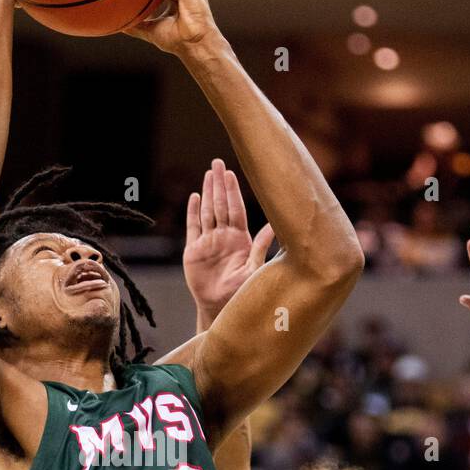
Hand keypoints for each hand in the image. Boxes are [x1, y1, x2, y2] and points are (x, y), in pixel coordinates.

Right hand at [184, 159, 273, 324]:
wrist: (220, 307)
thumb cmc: (241, 291)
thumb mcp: (254, 267)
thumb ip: (262, 246)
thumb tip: (276, 225)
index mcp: (240, 238)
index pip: (235, 209)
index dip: (232, 192)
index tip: (231, 174)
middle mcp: (224, 237)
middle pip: (220, 205)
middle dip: (219, 184)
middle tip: (217, 163)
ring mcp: (208, 242)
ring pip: (207, 212)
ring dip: (207, 193)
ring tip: (208, 174)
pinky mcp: (194, 251)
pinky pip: (193, 228)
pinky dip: (193, 212)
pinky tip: (195, 197)